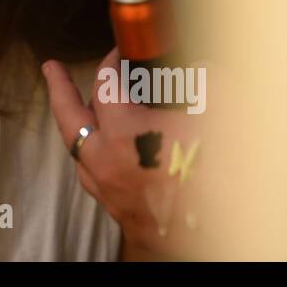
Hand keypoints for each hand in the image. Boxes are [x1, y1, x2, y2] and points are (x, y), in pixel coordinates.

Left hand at [42, 48, 207, 259]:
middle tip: (52, 69)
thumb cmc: (228, 175)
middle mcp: (107, 164)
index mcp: (123, 134)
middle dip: (60, 90)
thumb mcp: (226, 110)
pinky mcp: (125, 216)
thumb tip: (200, 68)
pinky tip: (109, 155)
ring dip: (79, 129)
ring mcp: (112, 194)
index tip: (120, 52)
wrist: (233, 233)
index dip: (111, 61)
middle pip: (71, 119)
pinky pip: (98, 182)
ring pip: (81, 155)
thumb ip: (208, 78)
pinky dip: (98, 161)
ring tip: (79, 111)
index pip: (104, 83)